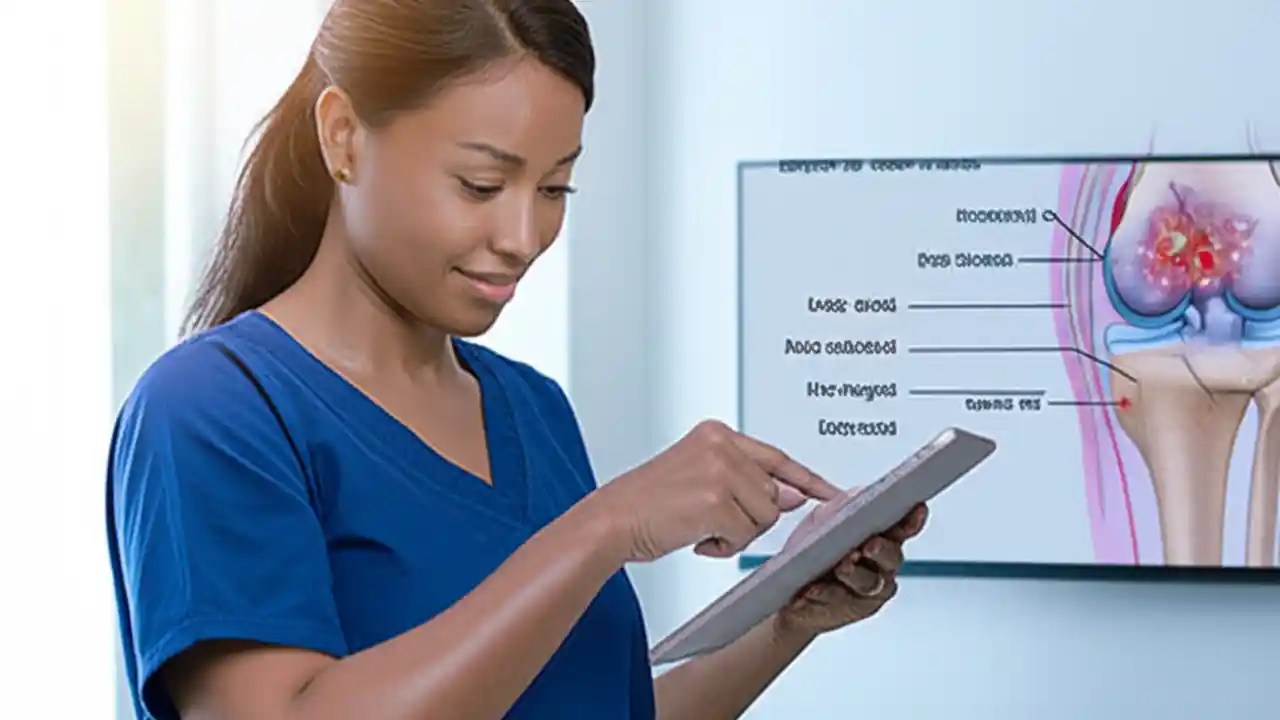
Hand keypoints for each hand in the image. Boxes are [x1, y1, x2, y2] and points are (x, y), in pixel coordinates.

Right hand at [585, 420, 840, 562]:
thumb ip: (749, 484)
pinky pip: (745, 536)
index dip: (807, 480)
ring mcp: (720, 469)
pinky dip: (723, 547)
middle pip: (773, 495)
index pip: (777, 457)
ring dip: (736, 534)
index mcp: (718, 433)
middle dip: (748, 518)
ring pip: (764, 517)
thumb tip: (795, 497)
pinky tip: (696, 539)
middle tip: (709, 522)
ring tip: (698, 527)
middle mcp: (722, 444)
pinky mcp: (715, 499)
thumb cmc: (649, 505)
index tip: (833, 493)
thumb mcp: (702, 482)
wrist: (610, 520)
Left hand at [772, 497, 927, 638]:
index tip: (916, 508)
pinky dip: (824, 593)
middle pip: (891, 556)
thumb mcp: (822, 522)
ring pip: (868, 582)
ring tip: (841, 566)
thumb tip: (858, 493)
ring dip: (854, 573)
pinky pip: (839, 601)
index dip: (912, 519)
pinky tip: (811, 588)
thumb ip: (841, 508)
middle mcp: (882, 565)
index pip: (902, 527)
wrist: (790, 592)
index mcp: (881, 537)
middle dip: (881, 549)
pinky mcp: (850, 610)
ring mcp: (869, 589)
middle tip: (870, 544)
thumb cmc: (812, 553)